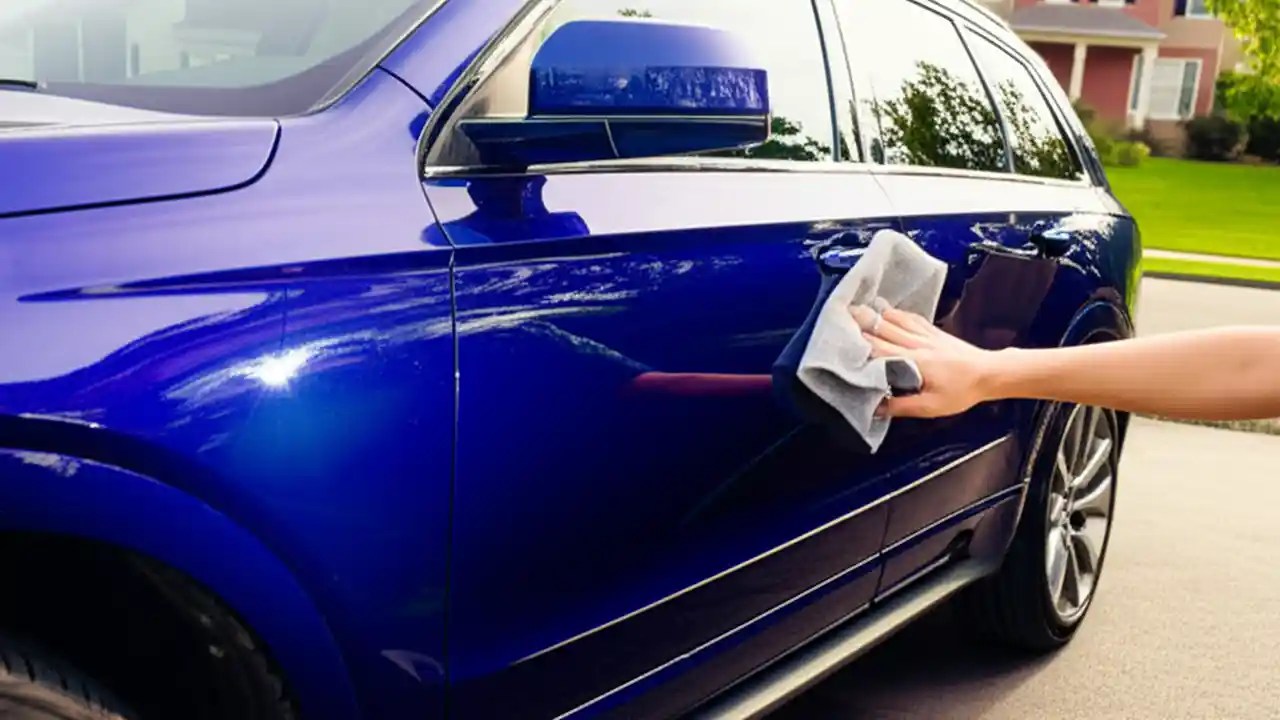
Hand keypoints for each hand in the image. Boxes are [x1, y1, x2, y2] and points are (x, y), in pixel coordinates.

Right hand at [851, 304, 999, 417]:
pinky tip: (888, 310)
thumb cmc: (962, 391)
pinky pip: (910, 317)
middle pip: (881, 328)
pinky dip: (895, 312)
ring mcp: (925, 335)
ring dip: (874, 314)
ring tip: (856, 308)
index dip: (858, 342)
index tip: (840, 337)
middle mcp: (916, 343)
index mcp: (913, 361)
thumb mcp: (931, 407)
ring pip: (894, 319)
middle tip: (839, 315)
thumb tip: (875, 407)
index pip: (878, 348)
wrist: (990, 374)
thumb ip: (901, 406)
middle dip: (859, 321)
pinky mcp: (934, 332)